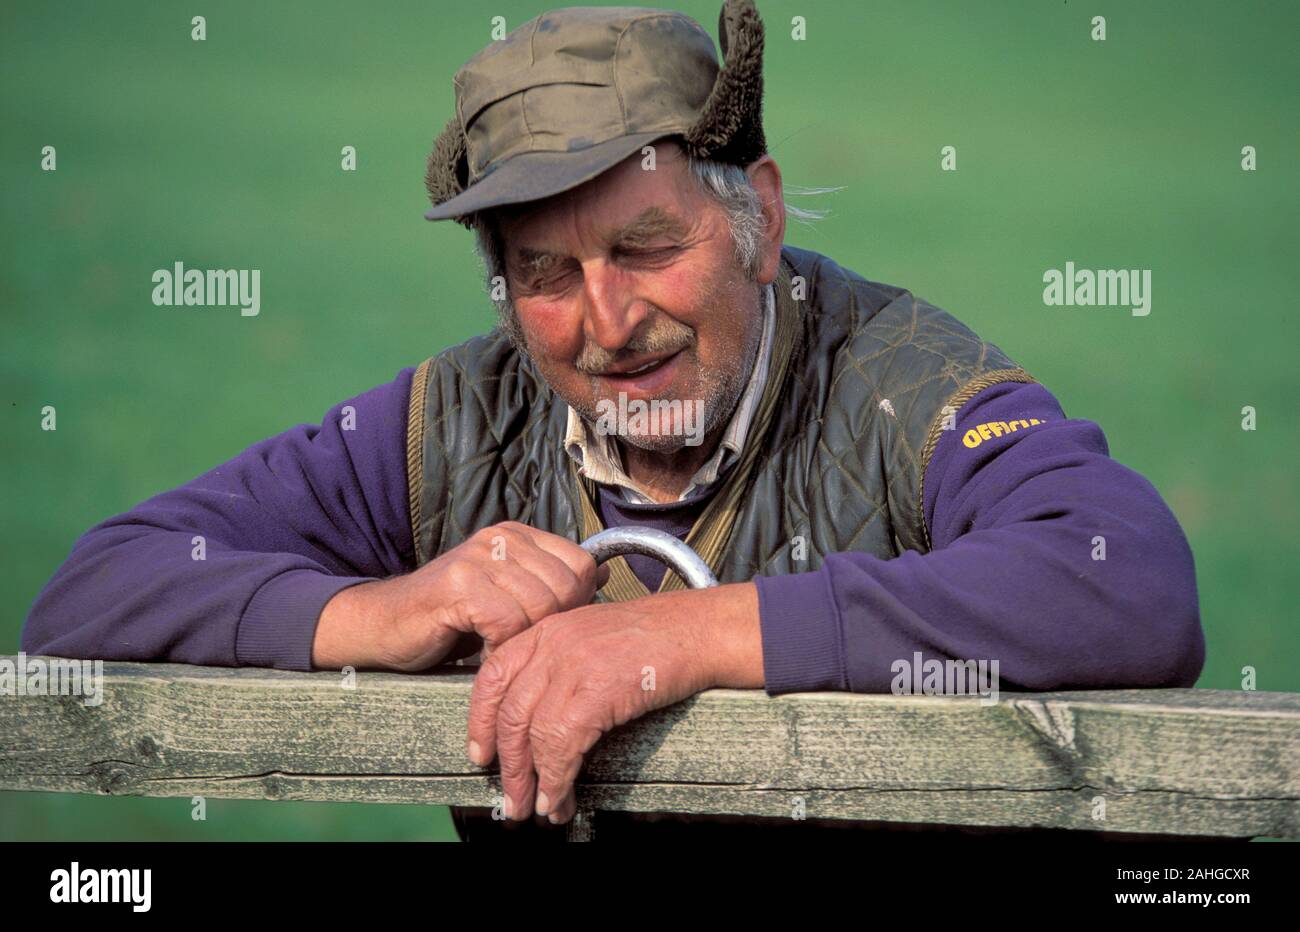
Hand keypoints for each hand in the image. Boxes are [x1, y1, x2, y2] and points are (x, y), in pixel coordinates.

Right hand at [312, 522, 608, 670]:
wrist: (383, 626)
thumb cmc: (448, 619)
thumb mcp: (509, 597)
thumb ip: (551, 584)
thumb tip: (603, 573)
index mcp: (518, 536)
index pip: (581, 565)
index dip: (576, 604)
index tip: (551, 630)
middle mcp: (500, 538)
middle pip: (566, 588)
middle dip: (552, 628)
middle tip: (524, 647)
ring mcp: (478, 556)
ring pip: (540, 608)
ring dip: (523, 642)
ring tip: (501, 652)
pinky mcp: (458, 584)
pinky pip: (507, 623)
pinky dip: (500, 648)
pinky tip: (483, 654)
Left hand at [465, 581, 761, 823]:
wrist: (700, 629)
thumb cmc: (657, 638)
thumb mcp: (594, 637)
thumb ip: (562, 664)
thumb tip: (541, 719)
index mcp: (547, 628)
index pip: (492, 675)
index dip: (480, 720)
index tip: (480, 753)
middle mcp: (553, 643)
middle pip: (509, 712)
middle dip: (506, 765)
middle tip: (511, 799)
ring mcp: (575, 664)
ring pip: (532, 733)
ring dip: (531, 781)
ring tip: (538, 809)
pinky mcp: (599, 689)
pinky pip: (562, 745)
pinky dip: (558, 779)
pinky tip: (562, 799)